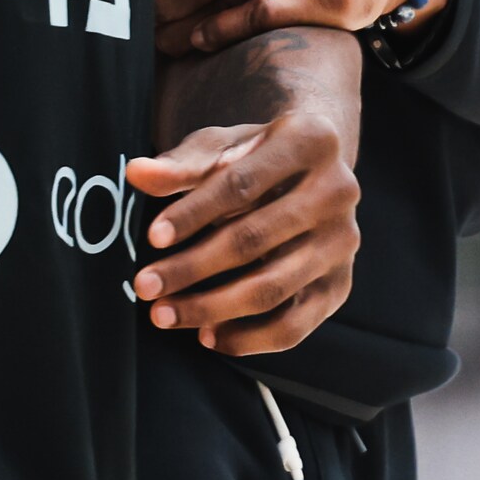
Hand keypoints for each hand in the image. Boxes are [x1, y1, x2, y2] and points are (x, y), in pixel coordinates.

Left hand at [126, 83, 359, 358]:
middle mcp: (338, 192)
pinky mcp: (340, 285)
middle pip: (254, 239)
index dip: (194, 213)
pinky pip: (293, 326)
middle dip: (191, 267)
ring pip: (272, 288)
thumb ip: (182, 164)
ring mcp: (343, 243)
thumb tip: (137, 174)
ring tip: (164, 314)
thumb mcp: (222, 146)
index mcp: (311, 141)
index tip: (152, 237)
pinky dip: (247, 339)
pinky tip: (206, 336)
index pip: (242, 184)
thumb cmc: (257, 156)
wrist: (313, 174)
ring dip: (211, 308)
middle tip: (144, 285)